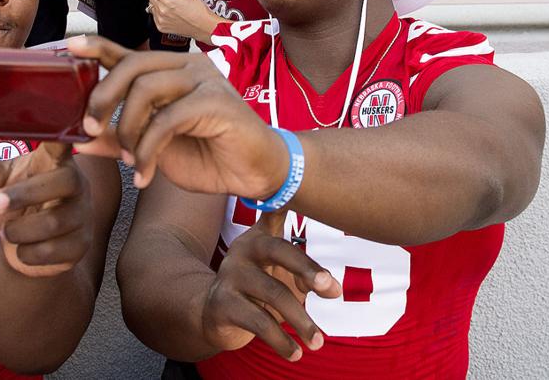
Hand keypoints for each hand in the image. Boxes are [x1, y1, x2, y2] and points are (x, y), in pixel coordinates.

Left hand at [0, 141, 91, 277]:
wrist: (18, 246)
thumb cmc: (8, 205)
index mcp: (54, 160)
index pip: (62, 143)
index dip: (63, 136)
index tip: (60, 127)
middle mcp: (76, 182)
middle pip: (64, 181)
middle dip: (25, 194)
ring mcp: (82, 213)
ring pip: (54, 222)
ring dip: (19, 230)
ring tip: (6, 231)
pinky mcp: (81, 243)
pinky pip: (54, 251)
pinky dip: (28, 253)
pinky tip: (23, 248)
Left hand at [67, 36, 288, 197]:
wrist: (256, 173)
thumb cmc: (209, 156)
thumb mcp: (154, 149)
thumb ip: (118, 139)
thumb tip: (77, 142)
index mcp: (171, 71)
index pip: (128, 53)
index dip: (97, 48)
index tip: (69, 46)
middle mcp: (187, 66)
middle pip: (132, 65)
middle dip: (103, 97)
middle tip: (88, 128)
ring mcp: (204, 79)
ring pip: (147, 89)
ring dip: (127, 129)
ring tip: (127, 160)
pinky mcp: (217, 100)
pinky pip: (167, 119)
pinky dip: (148, 150)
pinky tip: (145, 175)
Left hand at [139, 0, 222, 43]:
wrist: (203, 26)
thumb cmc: (198, 10)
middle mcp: (162, 10)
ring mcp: (160, 19)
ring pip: (151, 4)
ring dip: (157, 1)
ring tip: (171, 4)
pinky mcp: (160, 26)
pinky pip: (154, 14)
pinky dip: (159, 11)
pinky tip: (170, 12)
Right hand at [202, 211, 340, 360]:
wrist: (212, 314)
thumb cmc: (257, 288)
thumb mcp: (278, 273)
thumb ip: (304, 271)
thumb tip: (329, 286)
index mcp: (259, 237)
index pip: (276, 215)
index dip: (289, 203)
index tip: (300, 195)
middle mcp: (242, 250)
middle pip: (279, 252)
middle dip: (309, 269)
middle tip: (335, 291)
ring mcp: (230, 276)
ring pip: (273, 294)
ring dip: (301, 320)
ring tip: (319, 342)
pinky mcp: (222, 304)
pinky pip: (258, 322)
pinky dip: (281, 341)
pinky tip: (296, 353)